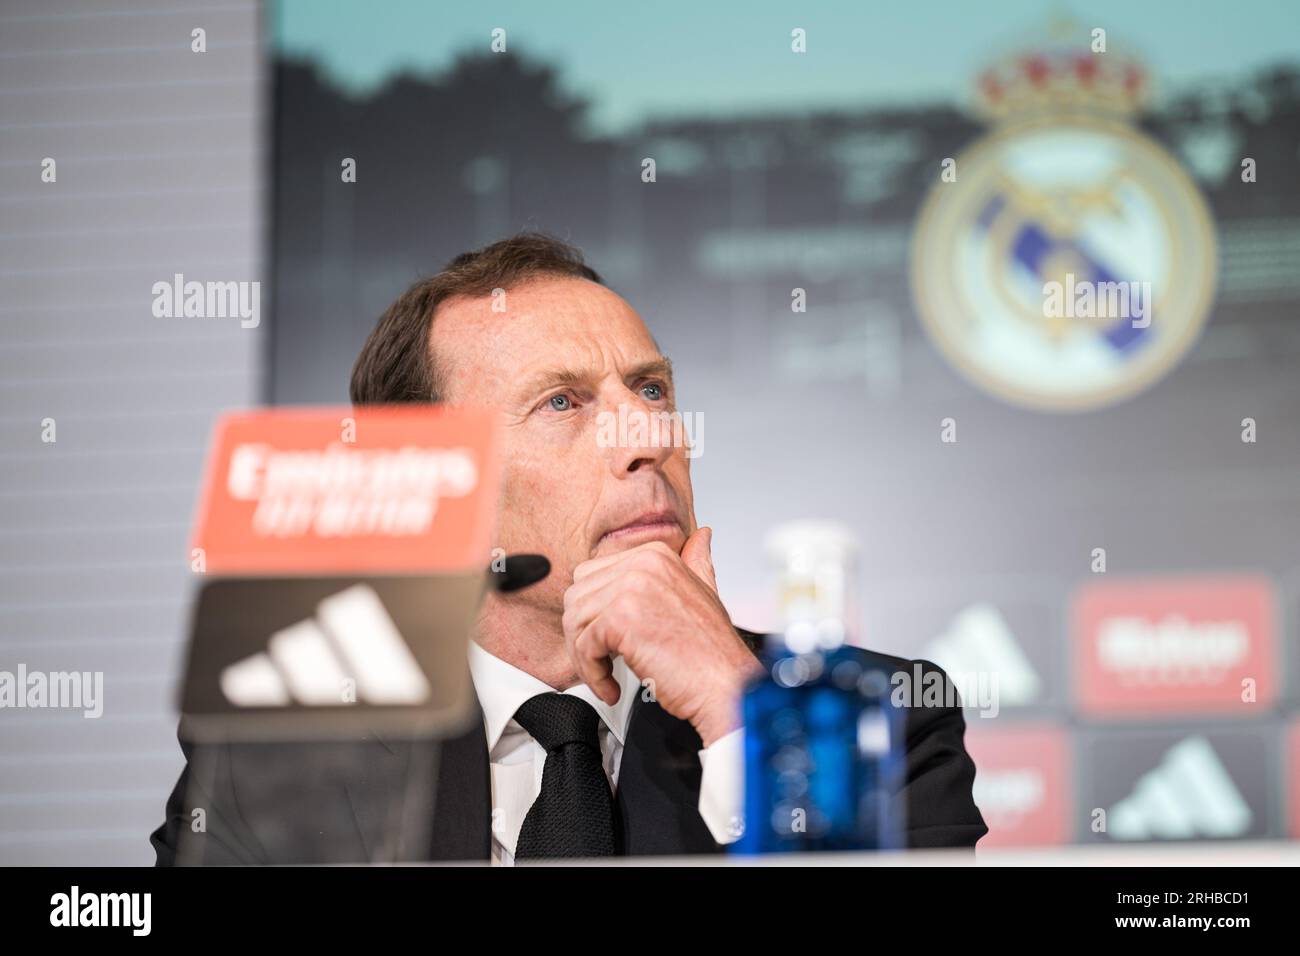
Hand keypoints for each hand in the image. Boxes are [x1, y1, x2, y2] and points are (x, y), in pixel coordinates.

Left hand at [562, 527, 762, 745]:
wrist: (726, 686)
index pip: (591, 575)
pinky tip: (613, 686)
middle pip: (577, 596)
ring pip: (574, 620)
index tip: (607, 638)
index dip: (593, 613)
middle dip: (582, 634)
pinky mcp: (620, 619)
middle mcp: (642, 565)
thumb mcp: (707, 593)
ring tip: (607, 676)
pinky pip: (583, 646)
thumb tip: (700, 537)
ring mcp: (630, 589)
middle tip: (602, 661)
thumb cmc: (712, 652)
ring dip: (585, 657)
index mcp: (655, 555)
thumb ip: (696, 562)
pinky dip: (592, 673)